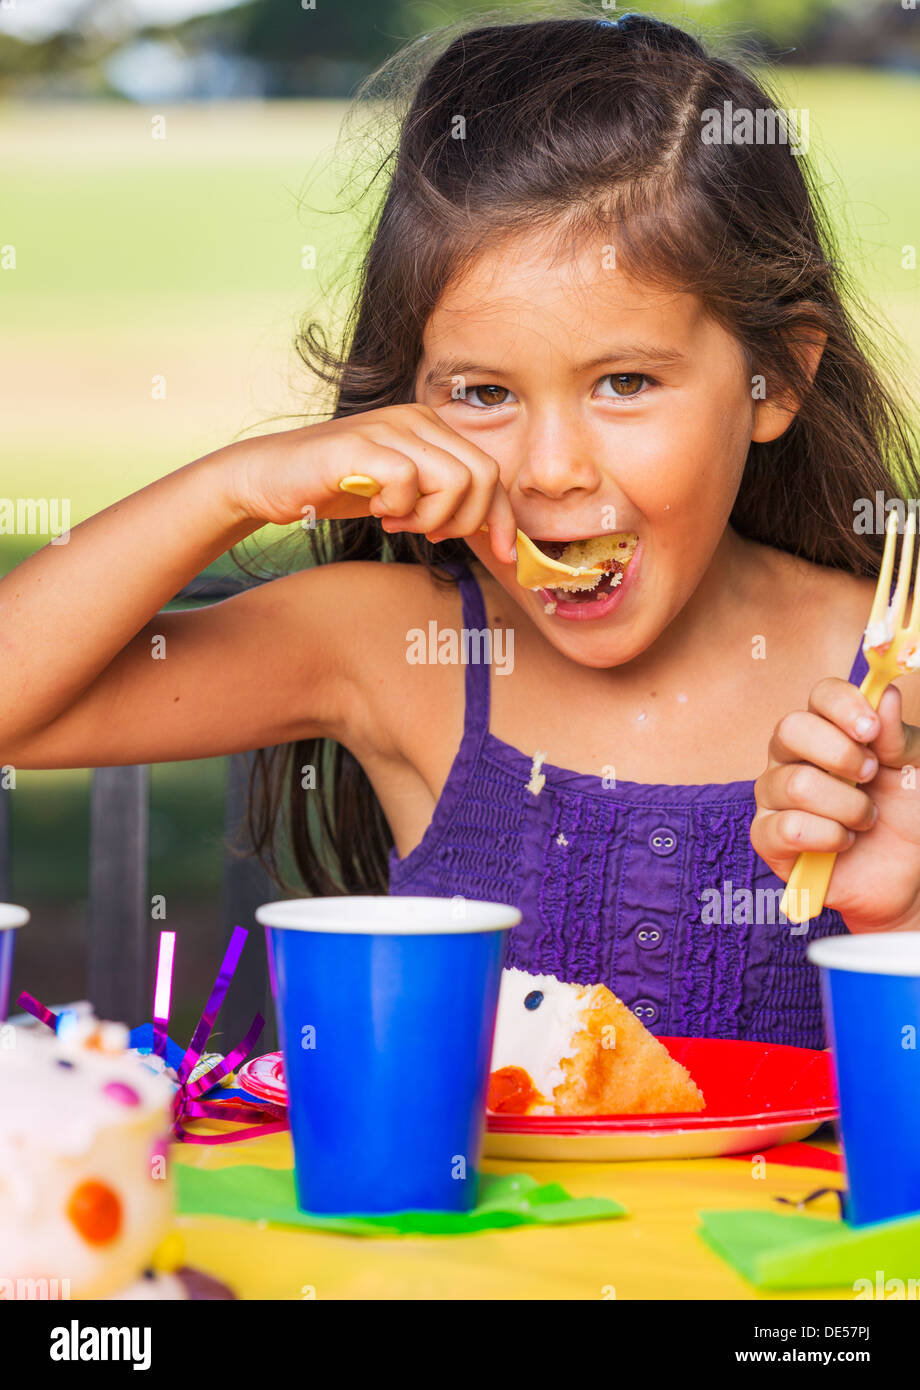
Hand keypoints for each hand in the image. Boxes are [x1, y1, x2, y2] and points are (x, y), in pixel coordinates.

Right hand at [221, 404, 516, 563]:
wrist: (268, 477)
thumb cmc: (335, 487)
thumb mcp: (402, 495)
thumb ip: (443, 501)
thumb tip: (495, 530)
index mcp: (431, 426)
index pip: (491, 472)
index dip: (503, 519)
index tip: (505, 555)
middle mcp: (416, 418)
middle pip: (484, 475)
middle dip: (466, 521)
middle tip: (429, 533)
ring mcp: (388, 427)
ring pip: (455, 478)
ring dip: (433, 516)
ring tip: (399, 522)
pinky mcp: (360, 445)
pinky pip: (408, 481)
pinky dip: (399, 509)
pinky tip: (376, 511)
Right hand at [752, 678, 919, 931]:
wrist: (904, 874)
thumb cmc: (905, 815)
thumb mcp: (916, 770)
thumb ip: (900, 736)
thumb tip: (884, 695)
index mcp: (827, 730)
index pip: (820, 695)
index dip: (844, 707)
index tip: (872, 730)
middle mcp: (792, 756)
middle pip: (791, 729)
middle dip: (841, 755)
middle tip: (871, 777)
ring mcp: (774, 796)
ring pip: (796, 784)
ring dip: (847, 807)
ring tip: (866, 820)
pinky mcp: (767, 837)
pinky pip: (789, 828)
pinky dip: (830, 837)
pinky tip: (844, 842)